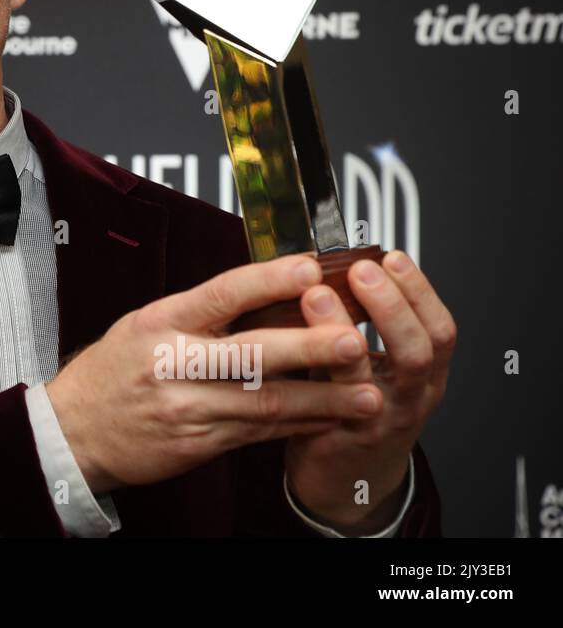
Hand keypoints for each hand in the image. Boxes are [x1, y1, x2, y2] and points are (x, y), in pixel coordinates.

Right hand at [46, 253, 379, 494]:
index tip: (311, 269)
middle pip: (251, 353)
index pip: (220, 294)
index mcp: (162, 321)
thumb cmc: (116, 369)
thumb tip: (271, 289)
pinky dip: (300, 425)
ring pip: (266, 403)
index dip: (268, 280)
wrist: (75, 431)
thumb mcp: (146, 324)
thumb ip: (201, 312)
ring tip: (369, 395)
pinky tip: (332, 418)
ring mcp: (188, 408)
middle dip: (309, 348)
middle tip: (355, 341)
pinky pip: (259, 433)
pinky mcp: (199, 444)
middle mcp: (175, 363)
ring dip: (323, 400)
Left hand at [284, 250, 454, 533]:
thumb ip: (352, 323)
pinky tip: (294, 341)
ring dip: (348, 330)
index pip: (439, 327)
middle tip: (362, 269)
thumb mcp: (366, 363)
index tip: (393, 257)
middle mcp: (411, 395)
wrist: (344, 478)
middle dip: (393, 303)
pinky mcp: (345, 434)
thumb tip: (321, 265)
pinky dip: (316, 368)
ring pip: (374, 376)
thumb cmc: (350, 407)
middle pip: (421, 348)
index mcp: (422, 371)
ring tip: (319, 296)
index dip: (419, 291)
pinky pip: (334, 400)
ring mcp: (381, 417)